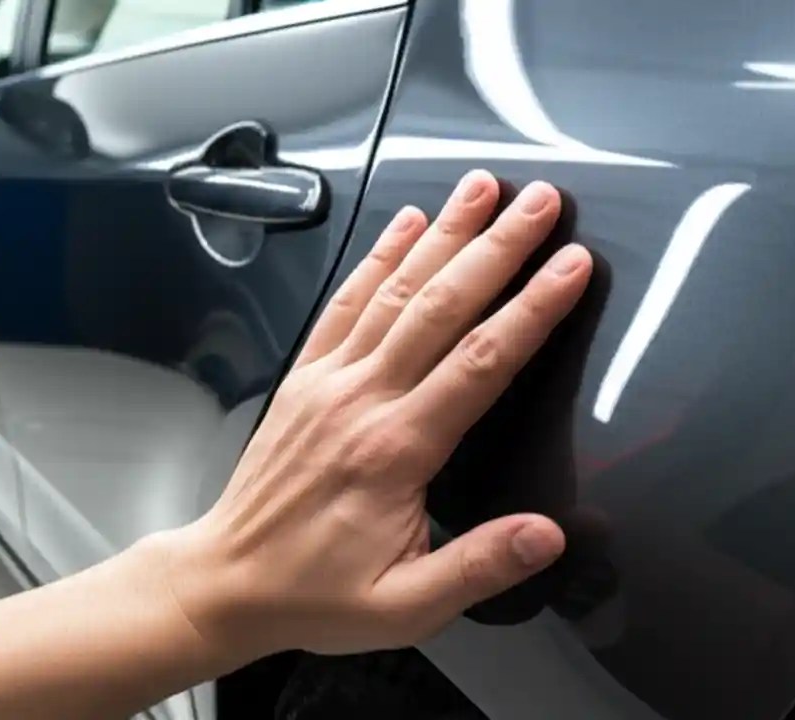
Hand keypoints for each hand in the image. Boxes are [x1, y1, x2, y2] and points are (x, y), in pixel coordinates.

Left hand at [161, 171, 589, 662]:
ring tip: (484, 187)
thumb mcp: (405, 606)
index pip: (479, 362)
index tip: (569, 266)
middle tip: (541, 202)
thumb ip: (479, 566)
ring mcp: (330, 379)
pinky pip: (347, 300)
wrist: (226, 583)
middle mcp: (362, 400)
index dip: (531, 308)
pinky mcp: (307, 374)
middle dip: (498, 246)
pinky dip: (379, 255)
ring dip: (445, 233)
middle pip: (442, 304)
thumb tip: (546, 536)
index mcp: (396, 450)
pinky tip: (408, 222)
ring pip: (396, 289)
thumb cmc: (316, 593)